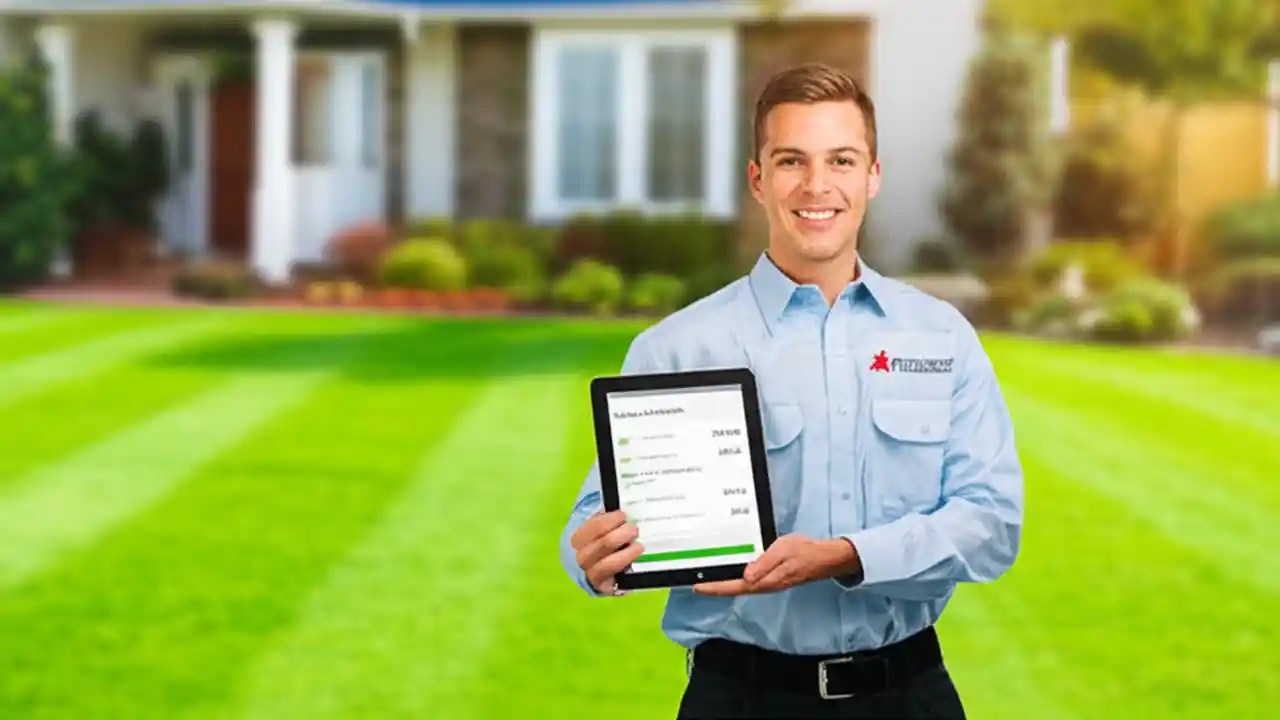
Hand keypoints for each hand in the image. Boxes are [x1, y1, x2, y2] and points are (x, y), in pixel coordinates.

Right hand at [570, 510, 644, 594]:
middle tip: (635, 530)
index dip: (611, 520)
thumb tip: (623, 512)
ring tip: (638, 546)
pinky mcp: (602, 587)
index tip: (623, 516)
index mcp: (578, 538)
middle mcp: (581, 557)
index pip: (595, 527)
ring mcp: (590, 574)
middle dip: (622, 534)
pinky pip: (615, 578)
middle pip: (604, 544)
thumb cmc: (601, 542)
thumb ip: (608, 521)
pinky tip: (634, 558)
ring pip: (608, 564)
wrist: (594, 569)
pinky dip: (626, 566)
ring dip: (627, 553)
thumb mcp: (600, 530)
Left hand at [693, 534, 857, 595]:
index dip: (715, 587)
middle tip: (694, 583)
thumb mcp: (783, 551)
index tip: (697, 586)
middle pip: (734, 588)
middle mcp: (764, 585)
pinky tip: (729, 574)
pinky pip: (748, 581)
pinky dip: (735, 579)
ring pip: (740, 586)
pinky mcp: (771, 578)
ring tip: (706, 580)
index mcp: (766, 580)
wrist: (824, 558)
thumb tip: (746, 576)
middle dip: (714, 587)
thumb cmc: (804, 551)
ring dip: (723, 584)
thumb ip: (764, 563)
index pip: (735, 586)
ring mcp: (768, 583)